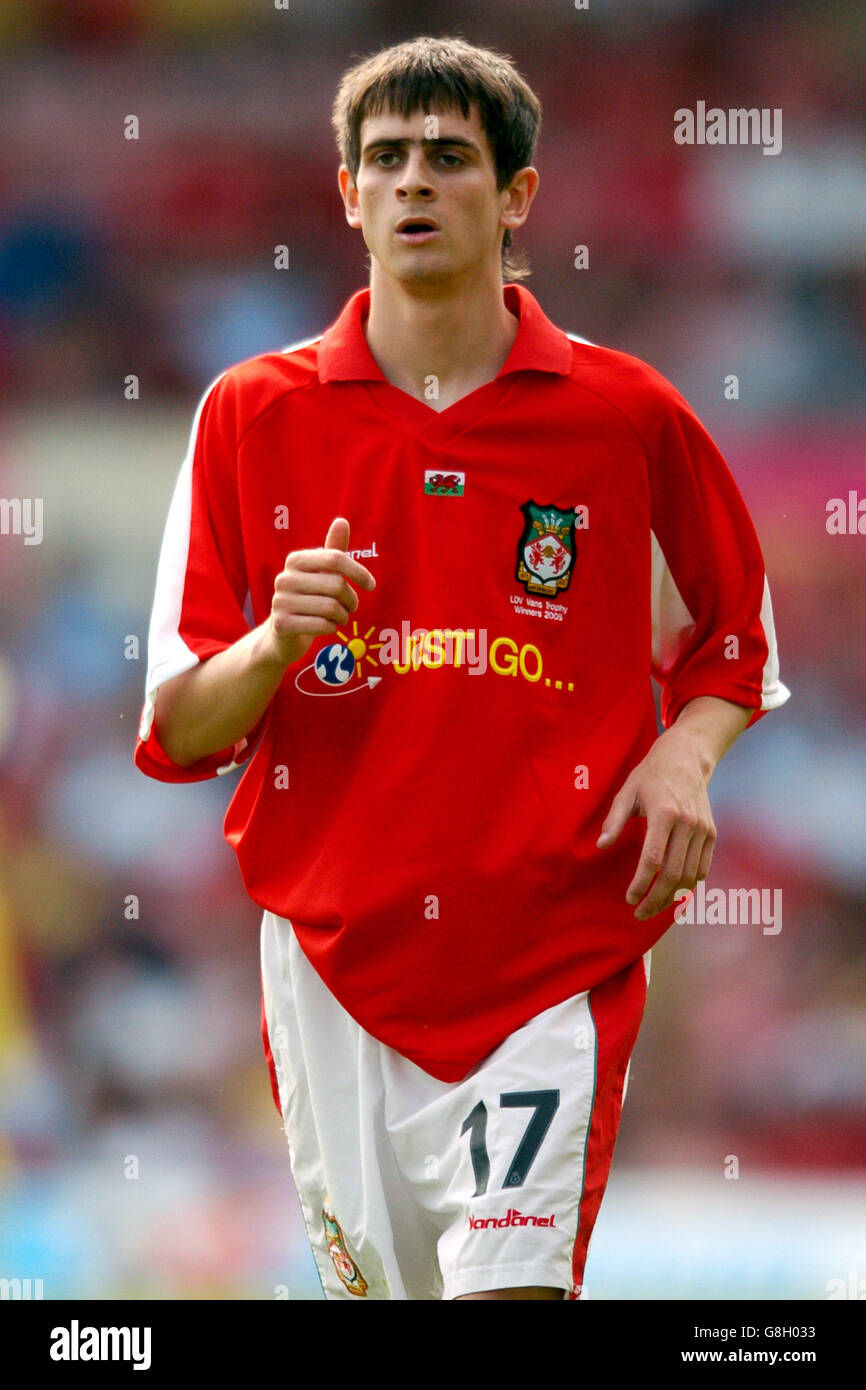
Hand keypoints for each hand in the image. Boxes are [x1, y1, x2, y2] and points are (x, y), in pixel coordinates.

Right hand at [264, 517, 375, 666]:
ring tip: (339, 617)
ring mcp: (280, 601)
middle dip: (352, 600)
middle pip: (337, 585)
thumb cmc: (309, 597)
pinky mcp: (282, 624)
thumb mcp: (320, 573)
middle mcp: (284, 578)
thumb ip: (333, 550)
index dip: (358, 572)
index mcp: (295, 560)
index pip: (335, 558)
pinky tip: (327, 627)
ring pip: (331, 608)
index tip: (371, 585)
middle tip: (351, 607)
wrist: (283, 632)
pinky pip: (322, 625)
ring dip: (343, 616)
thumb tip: (342, 521)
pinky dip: (332, 628)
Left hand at [596, 726, 716, 920]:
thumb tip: (601, 846)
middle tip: (639, 913)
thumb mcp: (626, 792)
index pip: (653, 860)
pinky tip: (673, 893)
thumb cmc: (651, 776)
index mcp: (664, 813)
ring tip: (653, 907)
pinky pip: (702, 868)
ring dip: (672, 897)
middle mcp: (687, 824)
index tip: (629, 899)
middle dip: (656, 899)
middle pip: (673, 874)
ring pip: (690, 876)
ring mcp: (703, 830)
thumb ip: (614, 821)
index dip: (641, 884)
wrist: (686, 758)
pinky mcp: (711, 834)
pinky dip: (689, 885)